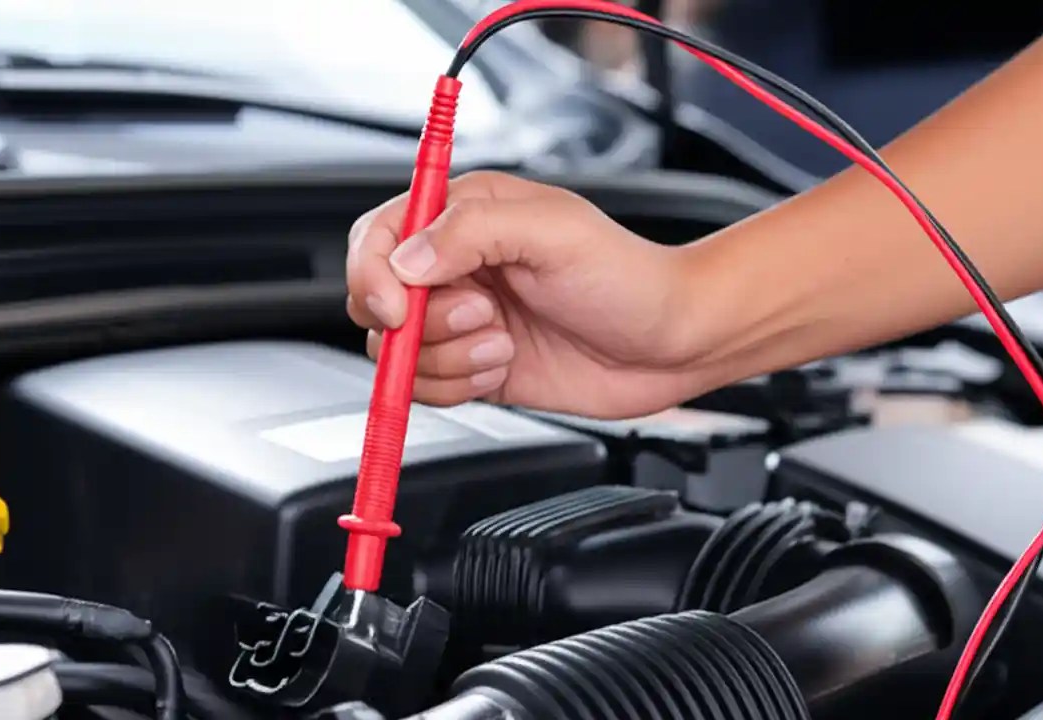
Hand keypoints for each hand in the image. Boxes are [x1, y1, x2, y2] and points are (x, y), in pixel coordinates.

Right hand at [345, 171, 706, 418]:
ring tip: (504, 342)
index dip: (373, 274)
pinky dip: (458, 385)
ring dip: (449, 358)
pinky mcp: (473, 366)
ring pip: (398, 353)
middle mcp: (454, 266)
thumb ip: (472, 232)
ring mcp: (461, 320)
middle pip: (376, 300)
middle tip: (482, 317)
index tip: (401, 309)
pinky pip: (427, 387)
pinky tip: (503, 366)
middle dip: (419, 324)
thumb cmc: (627, 277)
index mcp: (465, 215)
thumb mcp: (553, 233)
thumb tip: (406, 260)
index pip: (377, 236)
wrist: (669, 344)